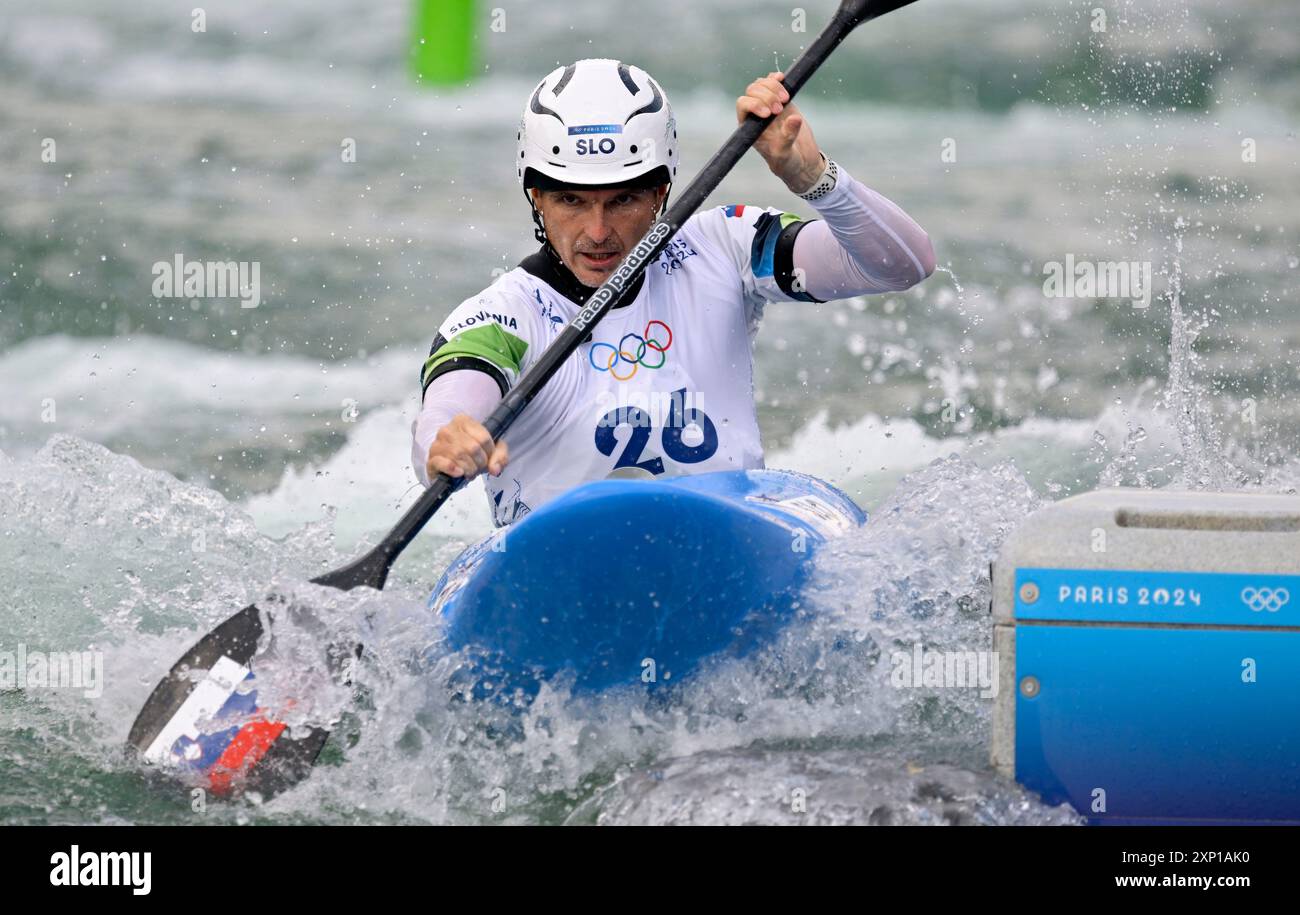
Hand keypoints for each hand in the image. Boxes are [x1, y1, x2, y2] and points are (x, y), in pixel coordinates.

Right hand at [426, 413, 508, 481]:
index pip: (483, 438)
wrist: (450, 469)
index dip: (490, 453)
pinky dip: (452, 469)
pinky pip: (442, 462)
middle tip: (478, 467)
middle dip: (479, 463)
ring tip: (469, 471)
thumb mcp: (491, 452)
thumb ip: (500, 457)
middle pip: (473, 447)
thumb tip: (495, 469)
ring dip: (469, 468)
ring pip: (459, 455)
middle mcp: (448, 429)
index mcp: (463, 421)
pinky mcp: (431, 459)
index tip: (487, 458)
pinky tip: (459, 473)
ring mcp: (437, 443)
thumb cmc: (472, 456)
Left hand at [736, 71, 823, 194]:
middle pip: (752, 91)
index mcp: (750, 127)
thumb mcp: (785, 153)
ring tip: (786, 100)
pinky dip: (776, 78)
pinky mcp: (780, 100)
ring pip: (762, 84)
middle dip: (766, 96)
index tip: (769, 114)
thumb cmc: (787, 162)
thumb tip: (794, 118)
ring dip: (772, 86)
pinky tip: (783, 79)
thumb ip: (787, 137)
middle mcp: (755, 114)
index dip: (754, 104)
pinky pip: (773, 82)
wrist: (801, 159)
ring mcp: (767, 105)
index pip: (743, 105)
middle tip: (780, 109)